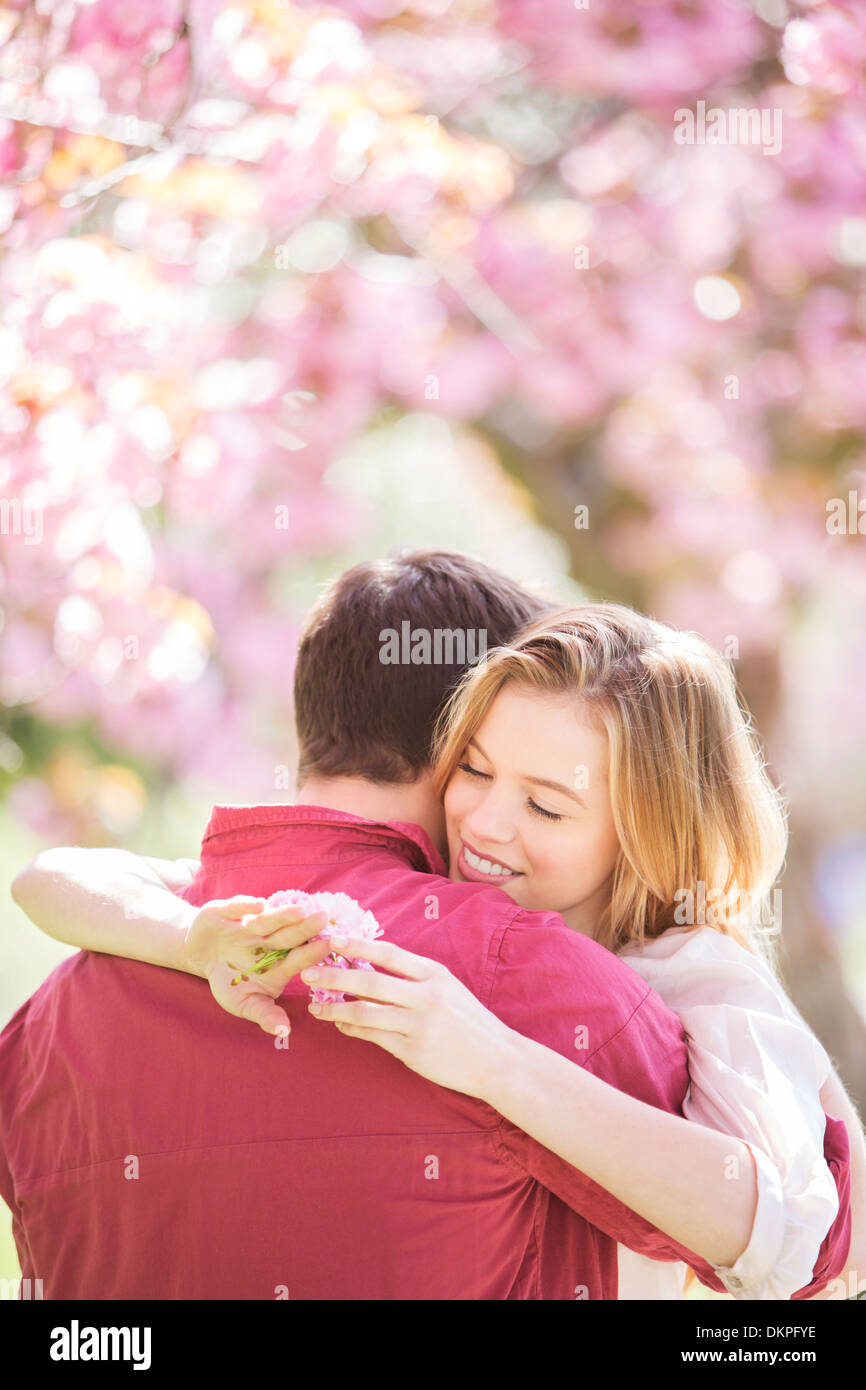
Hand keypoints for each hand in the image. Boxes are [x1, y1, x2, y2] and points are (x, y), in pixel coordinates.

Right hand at [184, 896, 332, 1034]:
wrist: (201, 955)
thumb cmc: (228, 981)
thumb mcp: (243, 1002)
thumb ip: (264, 1014)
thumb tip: (284, 1031)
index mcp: (277, 962)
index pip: (296, 958)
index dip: (310, 953)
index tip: (326, 947)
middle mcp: (268, 940)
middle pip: (288, 935)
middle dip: (304, 928)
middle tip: (323, 919)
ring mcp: (250, 925)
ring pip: (268, 920)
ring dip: (283, 915)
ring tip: (299, 911)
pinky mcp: (230, 911)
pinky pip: (238, 907)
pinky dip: (246, 906)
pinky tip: (259, 904)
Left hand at [300, 936, 512, 1099]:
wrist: (496, 1059)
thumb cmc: (468, 1021)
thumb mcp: (447, 988)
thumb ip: (414, 977)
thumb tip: (371, 966)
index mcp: (434, 974)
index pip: (388, 953)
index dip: (357, 946)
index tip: (331, 940)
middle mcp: (426, 996)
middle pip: (369, 981)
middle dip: (333, 976)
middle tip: (307, 973)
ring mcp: (418, 1024)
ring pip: (364, 1012)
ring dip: (334, 1008)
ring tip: (315, 1006)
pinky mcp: (413, 1050)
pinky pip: (372, 1036)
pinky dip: (351, 1028)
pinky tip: (339, 1024)